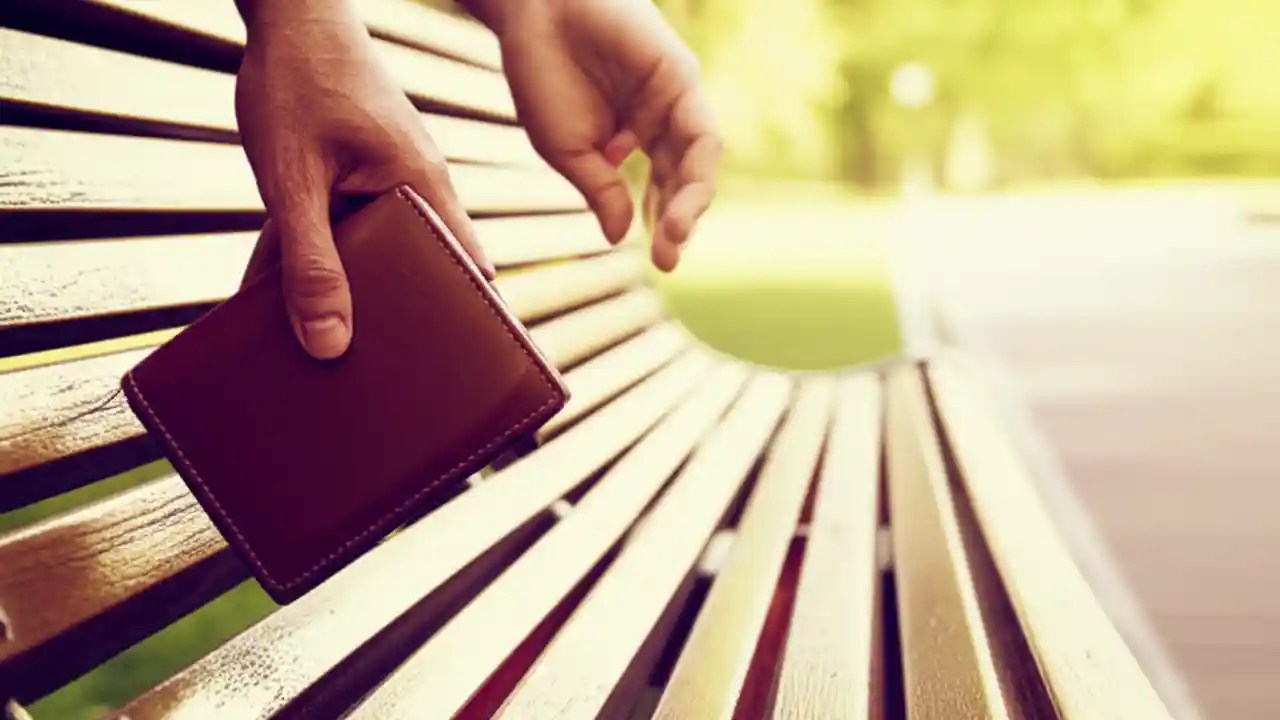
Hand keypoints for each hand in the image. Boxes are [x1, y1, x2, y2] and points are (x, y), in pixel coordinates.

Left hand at [235, 0, 492, 358]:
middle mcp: (416, 190)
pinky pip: (336, 230)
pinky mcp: (351, 176)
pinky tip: (267, 296)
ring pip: (369, 256)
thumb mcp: (294, 181)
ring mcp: (384, 182)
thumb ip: (308, 261)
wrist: (286, 15)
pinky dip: (308, 257)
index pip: (468, 271)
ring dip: (343, 291)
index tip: (474, 375)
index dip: (477, 324)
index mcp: (423, 190)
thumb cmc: (299, 81)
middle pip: (415, 273)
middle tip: (376, 383)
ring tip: (317, 351)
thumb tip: (325, 344)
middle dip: (395, 323)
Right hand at [471, 0, 721, 270]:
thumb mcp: (566, 149)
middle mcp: (660, 119)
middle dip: (677, 221)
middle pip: (683, 179)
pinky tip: (672, 195)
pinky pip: (699, 129)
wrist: (532, 10)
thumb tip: (619, 236)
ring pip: (697, 160)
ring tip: (673, 236)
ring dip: (690, 202)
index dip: (661, 224)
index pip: (660, 188)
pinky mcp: (680, 74)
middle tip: (667, 259)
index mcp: (633, 137)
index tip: (659, 263)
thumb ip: (599, 189)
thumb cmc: (542, 73)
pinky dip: (691, 167)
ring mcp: (673, 96)